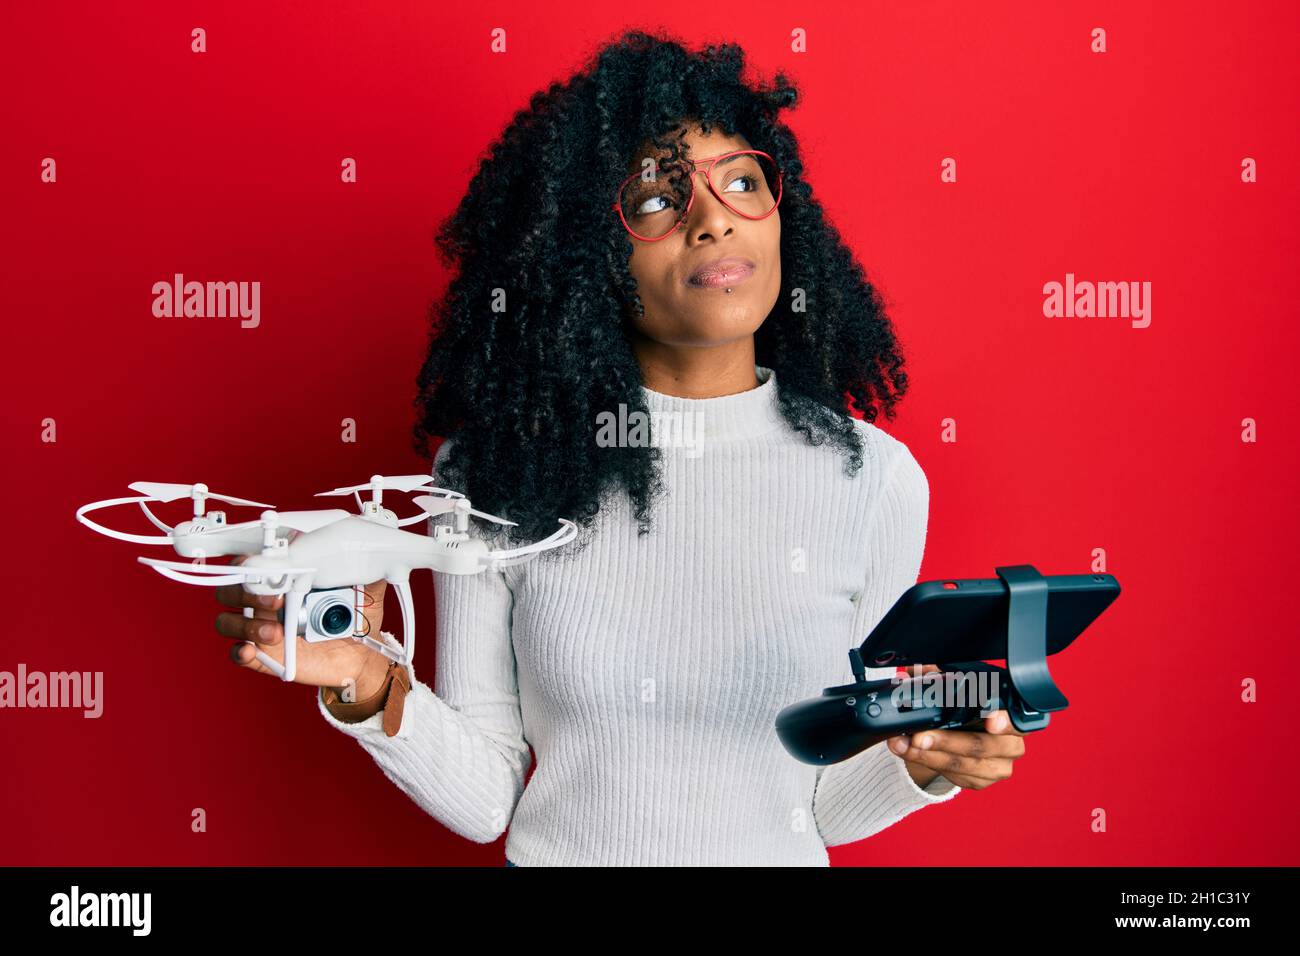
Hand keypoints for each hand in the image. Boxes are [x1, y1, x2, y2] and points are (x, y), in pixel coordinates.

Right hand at [214, 560, 390, 698]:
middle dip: (245, 591)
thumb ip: (365, 569)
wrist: (362, 656)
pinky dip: (240, 651)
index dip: (254, 562)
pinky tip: (251, 650)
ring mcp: (263, 627)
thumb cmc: (356, 616)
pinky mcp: (266, 655)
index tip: (274, 568)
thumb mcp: (365, 588)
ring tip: (277, 632)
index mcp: (285, 579)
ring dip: (246, 624)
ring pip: (228, 621)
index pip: (253, 562)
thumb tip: (372, 551)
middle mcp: (268, 601)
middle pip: (230, 589)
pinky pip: (239, 652)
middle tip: (277, 599)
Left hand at [888, 663, 1027, 790]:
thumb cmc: (969, 712)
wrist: (967, 740)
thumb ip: (941, 677)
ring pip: (961, 763)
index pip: (1016, 720)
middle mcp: (1011, 745)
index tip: (991, 721)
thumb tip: (920, 670)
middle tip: (920, 736)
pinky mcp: (979, 781)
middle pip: (980, 746)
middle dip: (946, 741)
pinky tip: (909, 752)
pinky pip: (952, 775)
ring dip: (927, 754)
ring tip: (904, 744)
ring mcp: (997, 767)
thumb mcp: (959, 692)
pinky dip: (926, 761)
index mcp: (1013, 717)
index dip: (1005, 721)